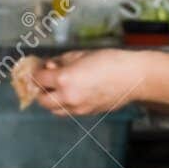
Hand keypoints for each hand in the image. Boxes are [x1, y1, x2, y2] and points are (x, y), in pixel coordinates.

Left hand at [31, 49, 145, 115]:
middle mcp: (68, 97)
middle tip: (44, 80)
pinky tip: (72, 93)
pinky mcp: (88, 113)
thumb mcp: (81, 54)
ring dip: (51, 100)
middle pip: (42, 100)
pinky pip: (69, 111)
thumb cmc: (110, 61)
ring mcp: (78, 108)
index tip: (38, 68)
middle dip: (40, 89)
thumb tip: (50, 66)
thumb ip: (61, 61)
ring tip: (56, 89)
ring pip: (54, 110)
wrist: (132, 77)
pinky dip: (65, 104)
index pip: (39, 79)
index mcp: (65, 79)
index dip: (36, 72)